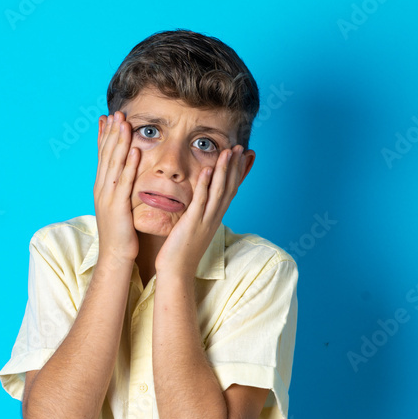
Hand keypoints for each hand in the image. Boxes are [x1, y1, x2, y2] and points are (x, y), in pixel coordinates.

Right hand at [93, 111, 140, 266]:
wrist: (115, 256)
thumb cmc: (120, 232)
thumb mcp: (117, 205)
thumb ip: (120, 188)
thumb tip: (123, 174)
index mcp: (102, 187)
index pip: (102, 156)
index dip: (104, 136)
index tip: (107, 118)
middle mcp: (102, 188)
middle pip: (106, 155)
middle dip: (111, 132)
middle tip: (116, 112)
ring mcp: (108, 197)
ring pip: (114, 164)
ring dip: (119, 142)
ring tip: (124, 123)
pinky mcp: (118, 206)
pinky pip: (125, 181)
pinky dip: (129, 165)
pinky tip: (135, 151)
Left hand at [155, 145, 248, 278]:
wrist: (177, 271)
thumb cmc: (181, 250)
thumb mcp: (194, 228)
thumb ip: (199, 213)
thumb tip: (201, 201)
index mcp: (215, 217)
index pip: (230, 191)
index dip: (236, 172)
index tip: (241, 156)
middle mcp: (214, 217)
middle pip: (229, 188)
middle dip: (235, 166)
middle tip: (240, 147)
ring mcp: (205, 221)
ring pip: (218, 192)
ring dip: (223, 170)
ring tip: (228, 152)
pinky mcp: (193, 224)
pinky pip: (201, 201)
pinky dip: (205, 185)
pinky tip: (206, 169)